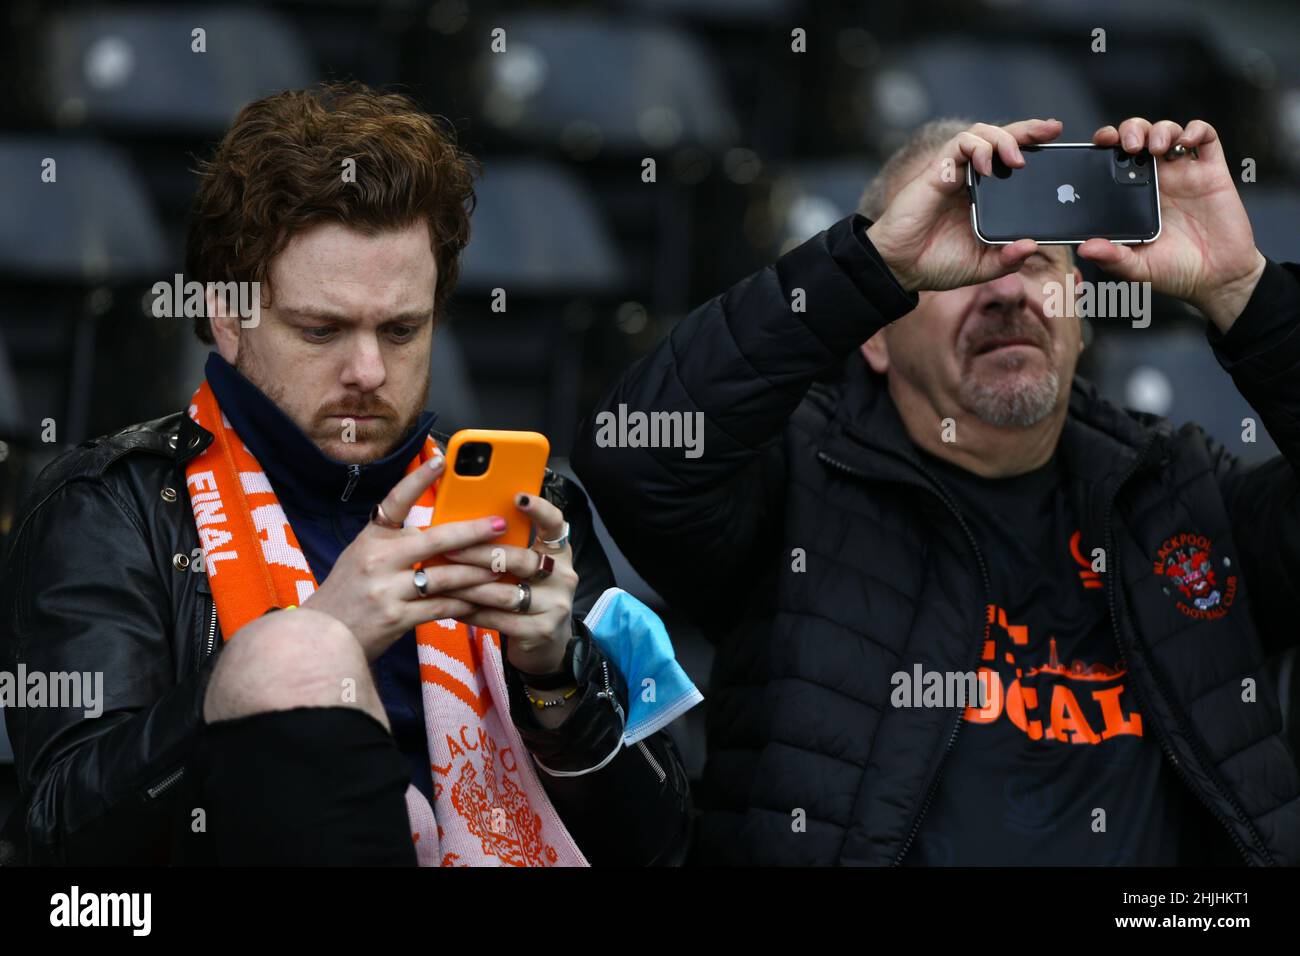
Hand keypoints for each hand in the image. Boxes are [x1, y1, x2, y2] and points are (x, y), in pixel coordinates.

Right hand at [301, 451, 508, 661]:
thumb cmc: (349, 593)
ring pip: (445, 576)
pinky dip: (464, 603)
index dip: (419, 479)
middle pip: (435, 539)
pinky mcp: (396, 618)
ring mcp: (387, 590)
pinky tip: (481, 599)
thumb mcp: (363, 557)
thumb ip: (397, 544)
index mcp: (371, 539)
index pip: (396, 501)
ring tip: (500, 566)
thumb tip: (443, 535)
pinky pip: (441, 607)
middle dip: (473, 532)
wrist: (321, 638)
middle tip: (499, 525)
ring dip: (477, 572)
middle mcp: (377, 560)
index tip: (441, 460)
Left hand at [440, 492, 578, 675]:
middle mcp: (563, 576)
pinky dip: (472, 612)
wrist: (548, 645)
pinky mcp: (541, 631)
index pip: (556, 524)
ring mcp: (555, 605)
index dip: (539, 509)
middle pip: (520, 559)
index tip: (517, 497)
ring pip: (505, 593)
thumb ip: (509, 548)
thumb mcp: (527, 570)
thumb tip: (463, 524)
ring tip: (442, 581)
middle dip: (480, 554)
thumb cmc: (528, 596)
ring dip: (469, 587)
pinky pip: (499, 619)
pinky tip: (452, 607)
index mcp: (559, 553)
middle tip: (449, 549)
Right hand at [866, 118, 1063, 292]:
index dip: (1034, 147)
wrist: (900, 268)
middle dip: (1029, 130)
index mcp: (985, 197)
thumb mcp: (983, 267)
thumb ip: (1007, 259)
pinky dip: (978, 147)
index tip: (1058, 142)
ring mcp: (954, 172)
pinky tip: (986, 164)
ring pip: (982, 133)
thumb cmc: (936, 265)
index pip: (1012, 161)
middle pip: (1002, 138)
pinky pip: (960, 144)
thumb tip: (1032, 245)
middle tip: (1052, 130)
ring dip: (1004, 138)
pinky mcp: (938, 170)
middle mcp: (971, 179)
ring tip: (1017, 158)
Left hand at [1077, 118, 1265, 331]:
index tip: (1099, 144)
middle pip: (1139, 137)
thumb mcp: (1138, 268)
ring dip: (1160, 130)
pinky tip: (1186, 140)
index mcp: (1133, 197)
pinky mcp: (1212, 172)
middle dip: (1130, 130)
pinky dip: (1196, 129)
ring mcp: (1184, 173)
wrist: (1218, 278)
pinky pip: (1207, 138)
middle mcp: (1156, 181)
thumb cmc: (1176, 271)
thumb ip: (1113, 257)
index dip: (1106, 145)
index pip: (1114, 160)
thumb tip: (1085, 248)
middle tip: (1129, 145)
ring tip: (1156, 147)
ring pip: (1169, 132)